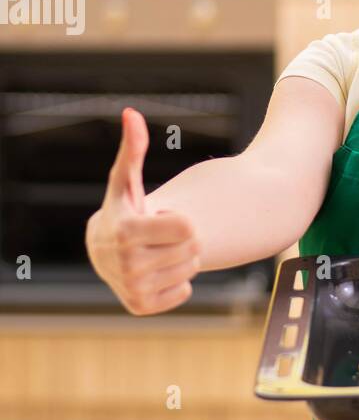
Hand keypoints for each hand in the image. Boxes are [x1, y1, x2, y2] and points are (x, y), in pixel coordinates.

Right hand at [85, 106, 200, 314]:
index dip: (179, 221)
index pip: (188, 228)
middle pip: (192, 250)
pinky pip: (184, 293)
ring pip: (190, 271)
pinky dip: (177, 283)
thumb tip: (132, 113)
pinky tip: (157, 272)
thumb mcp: (127, 181)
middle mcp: (125, 263)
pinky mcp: (140, 307)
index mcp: (126, 231)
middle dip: (181, 241)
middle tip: (158, 238)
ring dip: (180, 261)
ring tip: (157, 252)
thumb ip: (133, 149)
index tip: (157, 219)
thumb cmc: (123, 210)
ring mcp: (132, 288)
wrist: (104, 249)